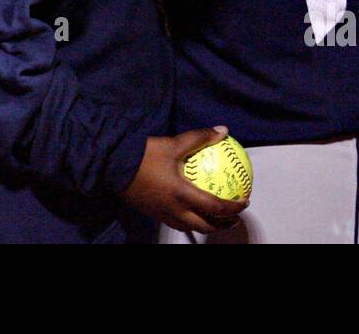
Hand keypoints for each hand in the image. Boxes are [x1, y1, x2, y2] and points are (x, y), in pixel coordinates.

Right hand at [120, 126, 248, 233]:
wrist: (114, 166)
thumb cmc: (144, 155)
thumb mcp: (173, 143)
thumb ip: (199, 137)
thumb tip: (223, 130)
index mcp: (182, 195)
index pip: (215, 207)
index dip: (233, 208)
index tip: (244, 202)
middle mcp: (175, 210)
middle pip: (205, 226)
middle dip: (223, 224)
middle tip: (233, 217)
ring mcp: (163, 215)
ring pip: (191, 227)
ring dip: (206, 225)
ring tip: (214, 218)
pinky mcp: (153, 214)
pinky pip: (177, 223)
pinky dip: (190, 221)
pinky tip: (190, 210)